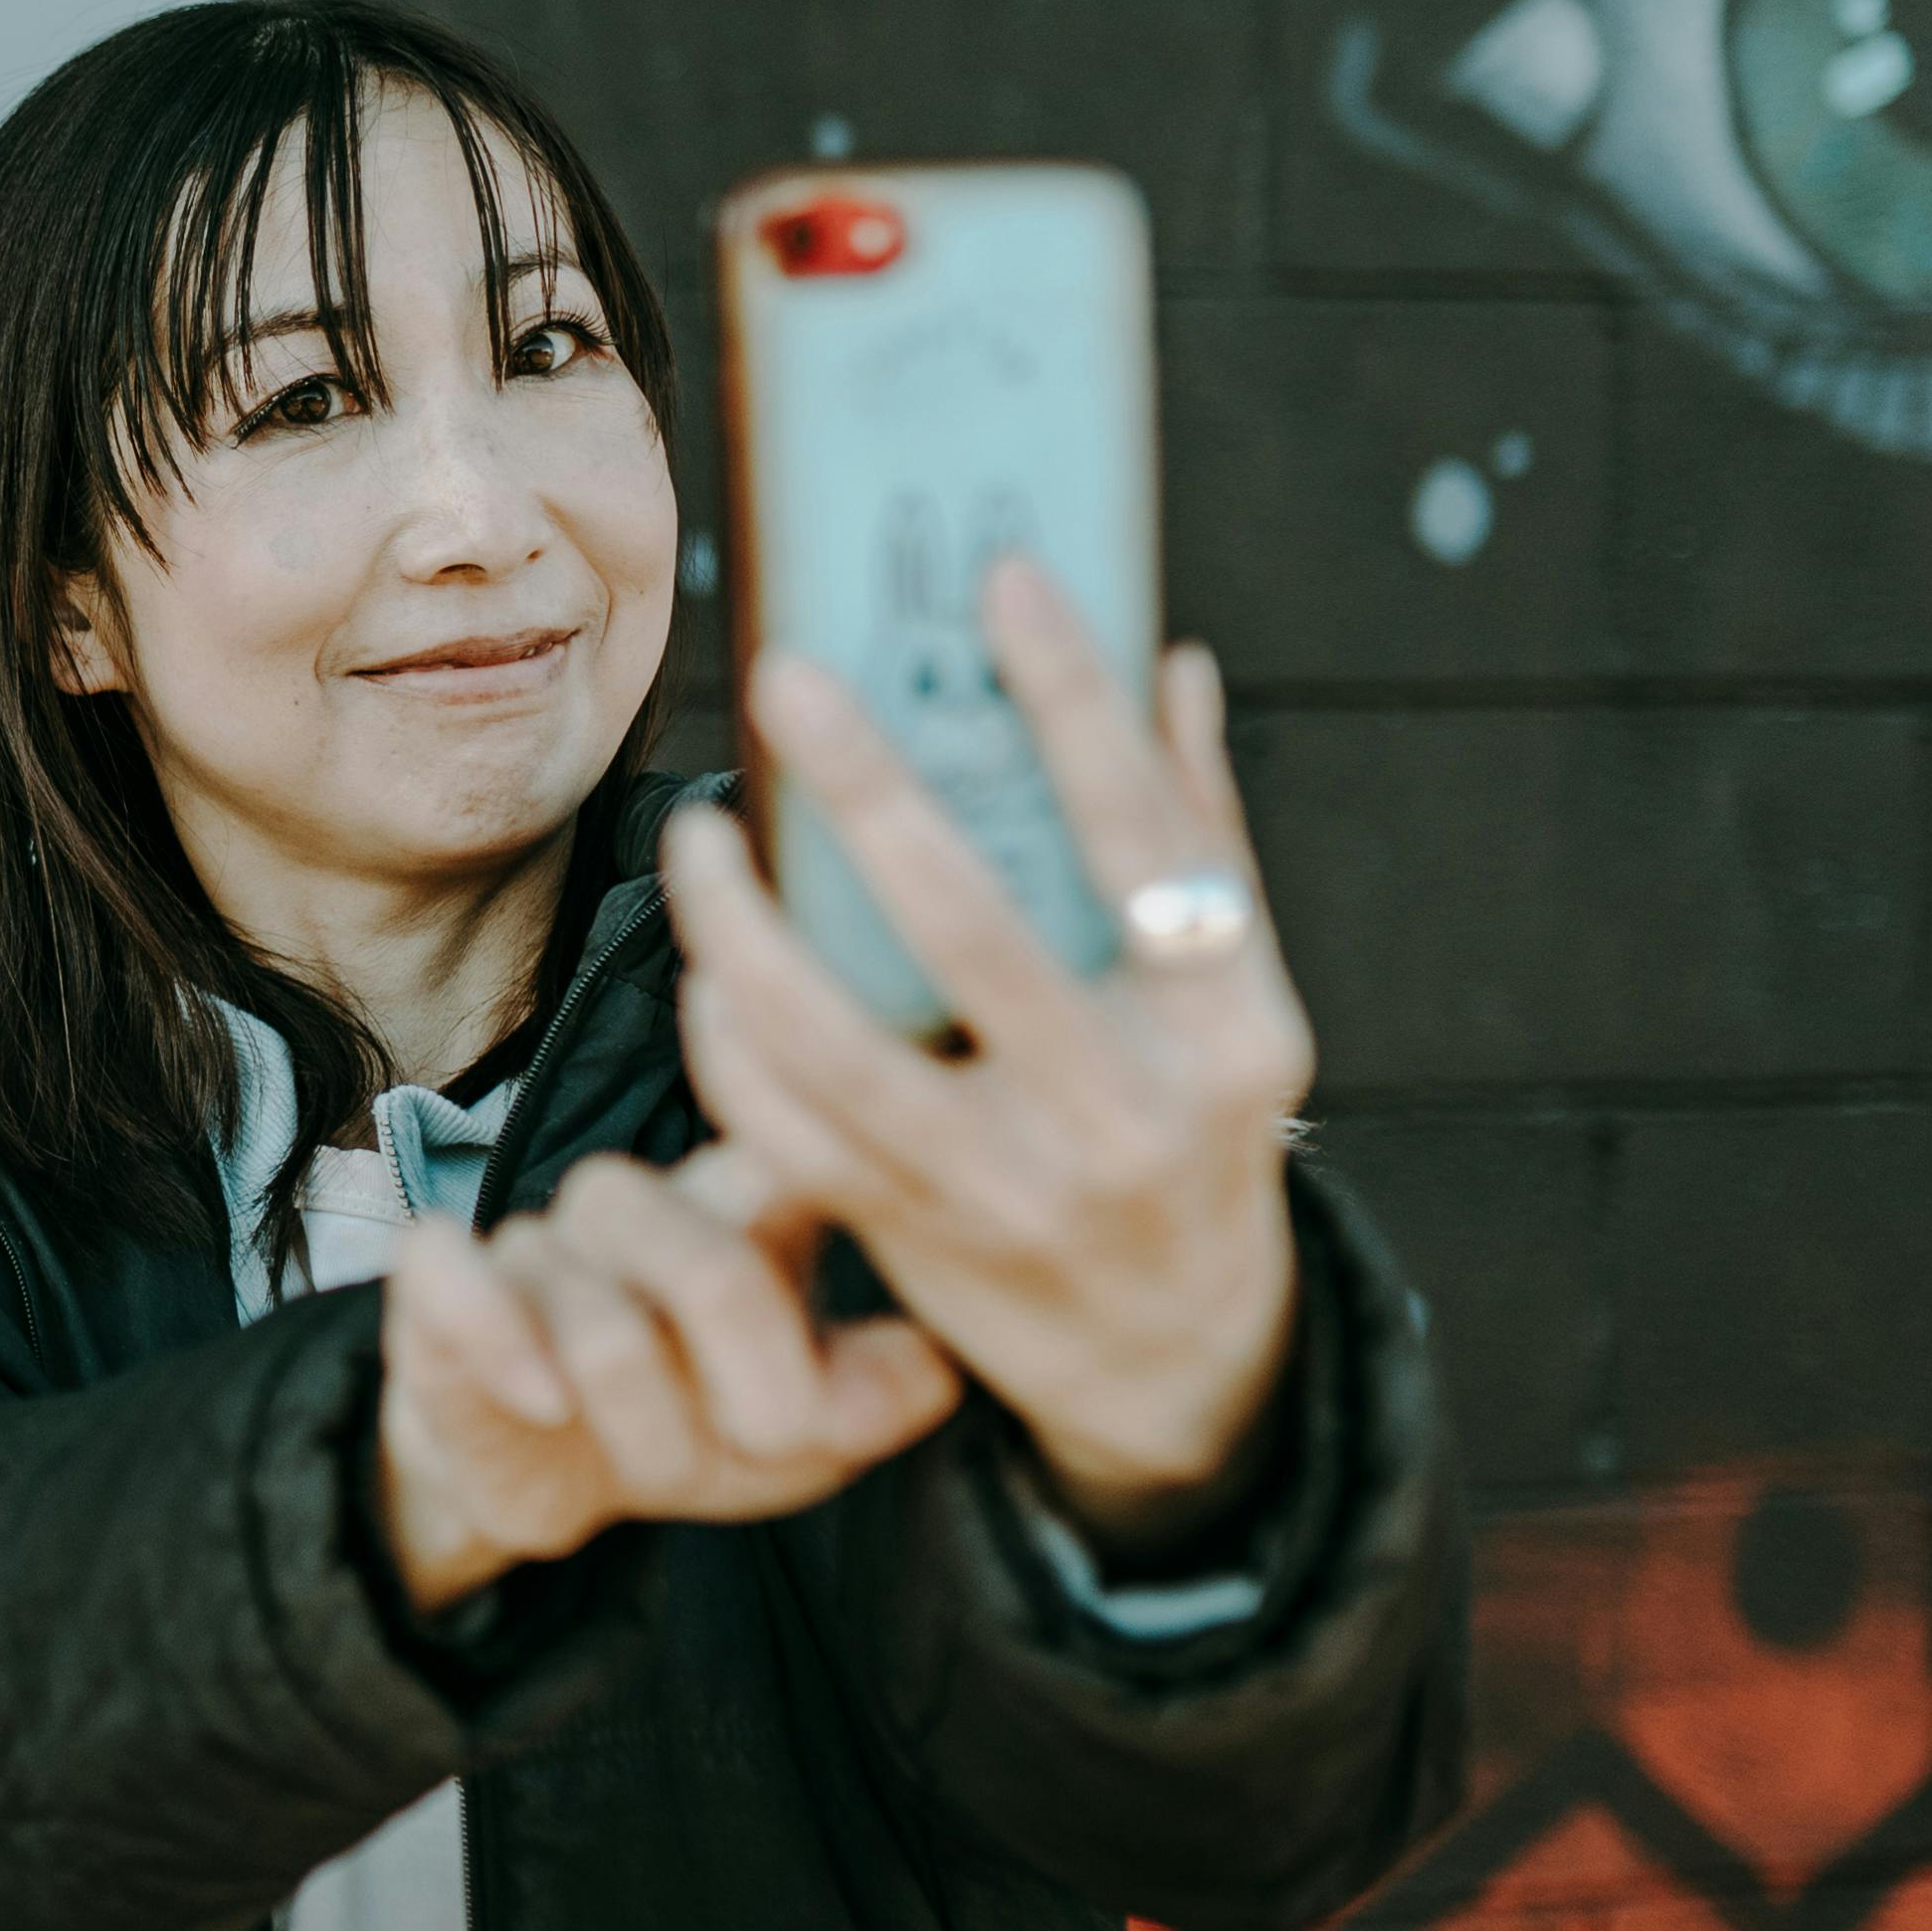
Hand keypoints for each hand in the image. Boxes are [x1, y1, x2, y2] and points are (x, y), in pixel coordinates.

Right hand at [373, 1147, 961, 1611]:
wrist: (542, 1474)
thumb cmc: (692, 1422)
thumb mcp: (804, 1429)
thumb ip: (875, 1395)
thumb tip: (932, 1373)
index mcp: (739, 1209)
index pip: (796, 1164)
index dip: (843, 1227)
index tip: (881, 1301)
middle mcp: (638, 1206)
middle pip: (710, 1265)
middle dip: (758, 1388)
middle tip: (780, 1444)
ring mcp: (534, 1243)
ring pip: (599, 1327)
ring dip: (648, 1433)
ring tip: (663, 1470)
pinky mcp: (437, 1284)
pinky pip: (454, 1278)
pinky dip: (502, 1345)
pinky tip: (548, 1403)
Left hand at [664, 562, 1315, 1549]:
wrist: (1173, 1351)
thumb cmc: (1194, 1122)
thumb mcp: (1234, 997)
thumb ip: (1200, 831)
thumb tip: (1171, 658)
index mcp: (1226, 1024)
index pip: (1146, 835)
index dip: (1074, 700)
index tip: (1001, 579)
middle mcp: (1122, 1106)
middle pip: (971, 924)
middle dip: (868, 788)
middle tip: (785, 673)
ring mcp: (1009, 1182)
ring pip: (835, 1040)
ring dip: (742, 927)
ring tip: (697, 834)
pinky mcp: (913, 1234)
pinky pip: (786, 1126)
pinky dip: (732, 1040)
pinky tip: (711, 967)